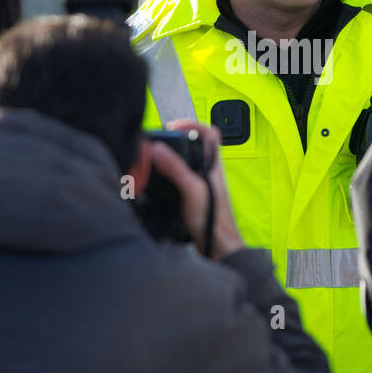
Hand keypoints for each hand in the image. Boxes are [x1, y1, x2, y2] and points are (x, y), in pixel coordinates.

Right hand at [148, 120, 244, 259]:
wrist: (218, 248)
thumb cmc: (213, 221)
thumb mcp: (192, 190)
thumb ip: (176, 169)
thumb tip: (158, 149)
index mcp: (214, 166)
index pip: (210, 133)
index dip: (192, 124)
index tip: (172, 128)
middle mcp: (209, 172)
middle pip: (194, 145)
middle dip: (175, 141)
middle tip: (157, 145)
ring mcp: (201, 185)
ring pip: (185, 163)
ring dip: (169, 160)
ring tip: (153, 162)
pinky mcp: (193, 197)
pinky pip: (179, 179)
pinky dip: (167, 177)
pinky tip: (157, 183)